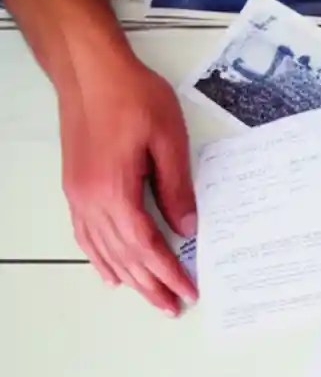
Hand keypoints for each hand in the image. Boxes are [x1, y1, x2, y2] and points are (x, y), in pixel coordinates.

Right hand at [59, 54, 197, 315]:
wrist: (89, 69)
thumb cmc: (129, 95)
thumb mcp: (168, 140)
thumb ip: (177, 188)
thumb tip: (187, 228)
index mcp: (114, 190)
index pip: (145, 246)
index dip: (168, 272)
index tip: (188, 290)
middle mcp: (90, 198)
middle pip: (123, 255)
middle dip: (150, 285)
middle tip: (173, 307)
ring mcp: (78, 193)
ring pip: (102, 249)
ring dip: (127, 277)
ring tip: (149, 297)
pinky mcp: (75, 185)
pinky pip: (85, 233)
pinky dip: (99, 257)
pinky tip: (109, 271)